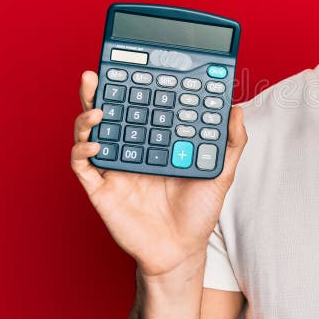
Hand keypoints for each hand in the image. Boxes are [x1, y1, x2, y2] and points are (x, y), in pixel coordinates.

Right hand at [70, 71, 246, 277]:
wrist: (181, 250)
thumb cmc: (199, 212)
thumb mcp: (221, 173)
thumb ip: (230, 142)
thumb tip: (235, 108)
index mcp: (156, 142)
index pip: (141, 108)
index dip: (135, 88)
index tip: (138, 67)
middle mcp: (132, 150)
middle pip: (110, 114)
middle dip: (99, 92)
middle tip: (97, 74)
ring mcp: (114, 168)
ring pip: (91, 134)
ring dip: (87, 116)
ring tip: (97, 106)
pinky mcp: (101, 189)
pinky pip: (83, 166)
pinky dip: (84, 150)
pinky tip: (97, 143)